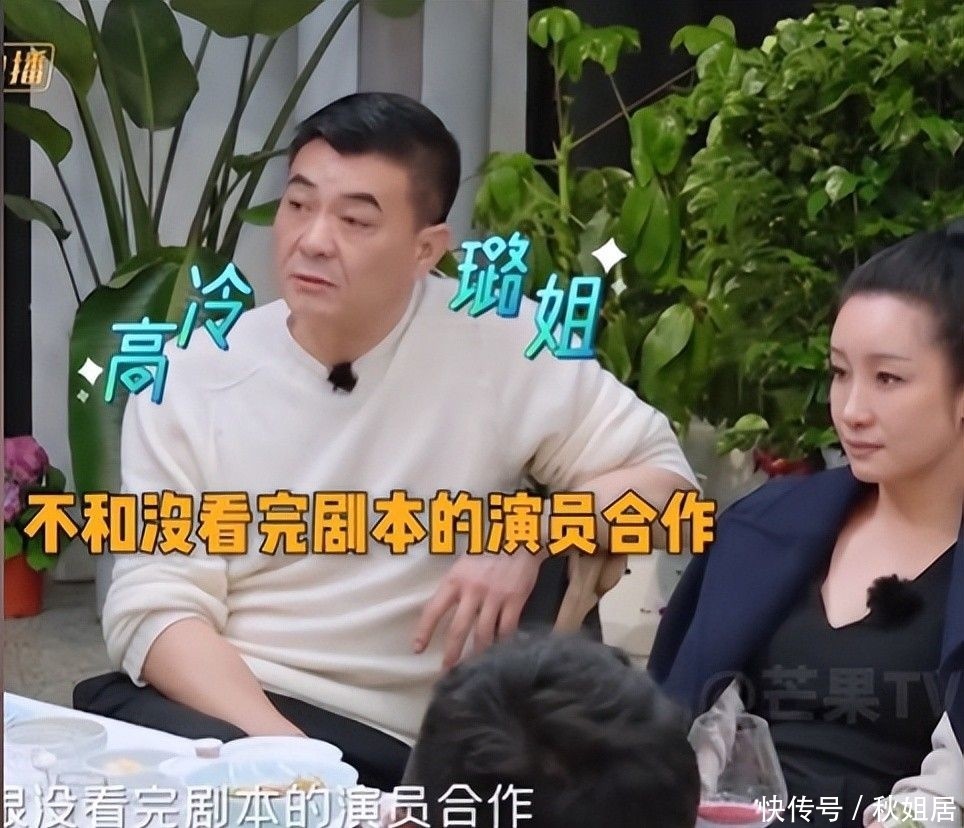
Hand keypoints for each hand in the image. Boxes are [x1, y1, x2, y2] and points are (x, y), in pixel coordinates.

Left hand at [413, 552, 543, 668]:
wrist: (519, 539)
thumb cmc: (487, 550)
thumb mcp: (463, 564)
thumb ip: (455, 586)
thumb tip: (443, 611)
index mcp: (455, 580)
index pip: (433, 609)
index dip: (424, 631)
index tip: (417, 648)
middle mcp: (472, 590)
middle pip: (458, 629)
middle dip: (451, 653)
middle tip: (446, 669)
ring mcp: (494, 596)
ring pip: (483, 634)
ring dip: (476, 654)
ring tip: (473, 666)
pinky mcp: (514, 600)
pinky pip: (507, 629)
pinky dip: (502, 642)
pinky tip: (499, 651)